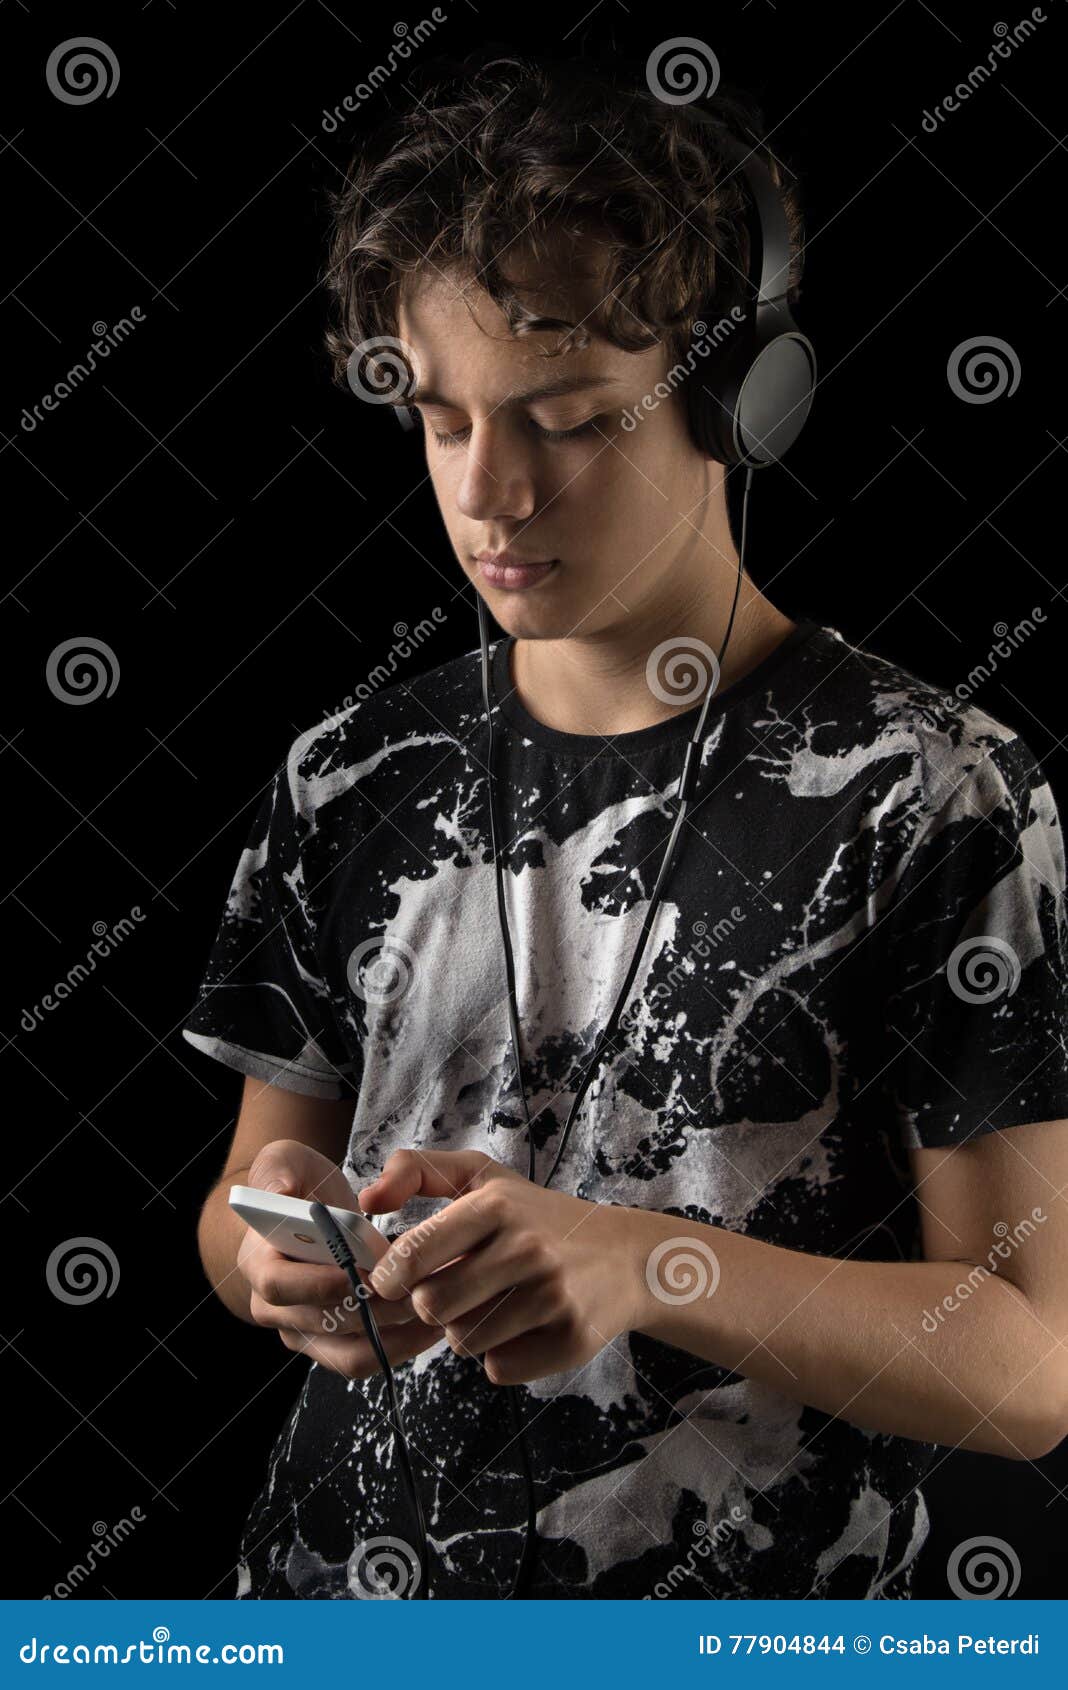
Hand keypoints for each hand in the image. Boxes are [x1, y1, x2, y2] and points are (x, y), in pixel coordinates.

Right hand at [238, 1138, 442, 1378]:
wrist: (303, 1220)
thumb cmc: (295, 1187)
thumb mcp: (283, 1162)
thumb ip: (277, 1172)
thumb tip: (280, 1192)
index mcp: (258, 1263)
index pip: (279, 1285)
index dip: (318, 1283)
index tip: (362, 1272)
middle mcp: (274, 1308)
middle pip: (324, 1323)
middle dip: (374, 1309)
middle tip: (418, 1289)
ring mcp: (304, 1333)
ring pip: (350, 1354)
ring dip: (395, 1336)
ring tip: (434, 1309)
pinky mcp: (332, 1346)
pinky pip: (366, 1359)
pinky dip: (401, 1347)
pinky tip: (432, 1324)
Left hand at [358, 1148, 646, 1383]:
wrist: (626, 1257)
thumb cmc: (539, 1216)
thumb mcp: (484, 1177)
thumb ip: (418, 1170)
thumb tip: (367, 1199)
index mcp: (498, 1205)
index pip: (413, 1253)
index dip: (389, 1276)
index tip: (391, 1280)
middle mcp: (526, 1248)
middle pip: (432, 1306)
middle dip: (432, 1305)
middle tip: (454, 1290)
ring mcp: (552, 1296)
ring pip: (463, 1342)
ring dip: (467, 1330)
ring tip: (494, 1305)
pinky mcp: (570, 1338)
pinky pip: (499, 1368)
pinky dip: (502, 1356)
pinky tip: (523, 1328)